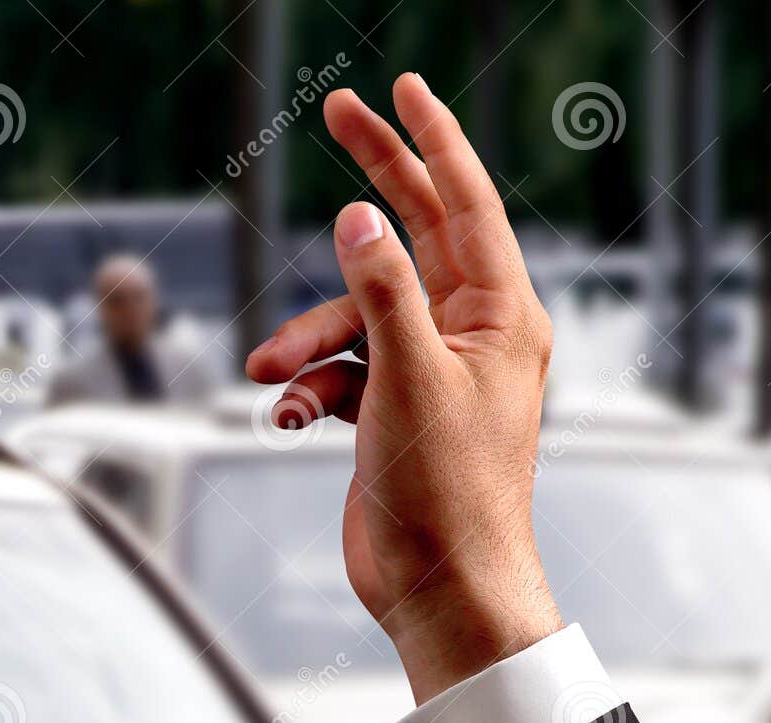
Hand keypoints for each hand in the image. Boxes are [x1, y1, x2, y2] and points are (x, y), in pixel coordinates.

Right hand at [245, 74, 560, 701]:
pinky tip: (286, 419)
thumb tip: (358, 218)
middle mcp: (471, 333)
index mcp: (501, 314)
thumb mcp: (408, 377)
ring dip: (304, 339)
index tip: (403, 86)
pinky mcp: (392, 410)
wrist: (440, 588)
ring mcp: (429, 371)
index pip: (467, 201)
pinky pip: (339, 369)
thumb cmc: (448, 491)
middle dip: (370, 186)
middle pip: (414, 233)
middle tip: (334, 114)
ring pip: (354, 315)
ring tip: (269, 376)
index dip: (434, 137)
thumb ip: (381, 291)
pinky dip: (307, 387)